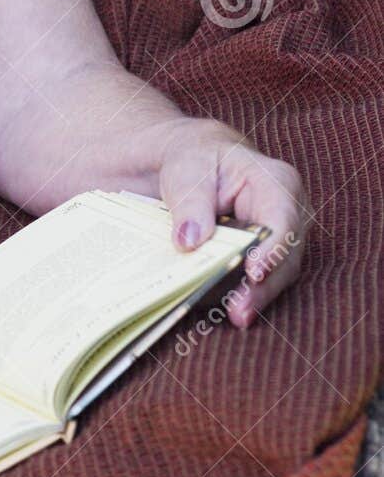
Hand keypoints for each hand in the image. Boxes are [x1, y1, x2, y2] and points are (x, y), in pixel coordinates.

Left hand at [157, 123, 308, 327]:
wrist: (193, 163)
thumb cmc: (195, 160)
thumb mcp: (187, 169)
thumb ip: (190, 202)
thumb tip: (190, 241)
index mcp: (276, 182)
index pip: (282, 220)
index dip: (272, 249)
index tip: (253, 271)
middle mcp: (289, 212)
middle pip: (285, 255)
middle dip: (264, 285)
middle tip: (239, 310)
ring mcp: (282, 237)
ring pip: (278, 274)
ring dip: (257, 297)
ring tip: (236, 316)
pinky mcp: (266, 257)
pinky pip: (261, 280)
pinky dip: (245, 295)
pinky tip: (227, 309)